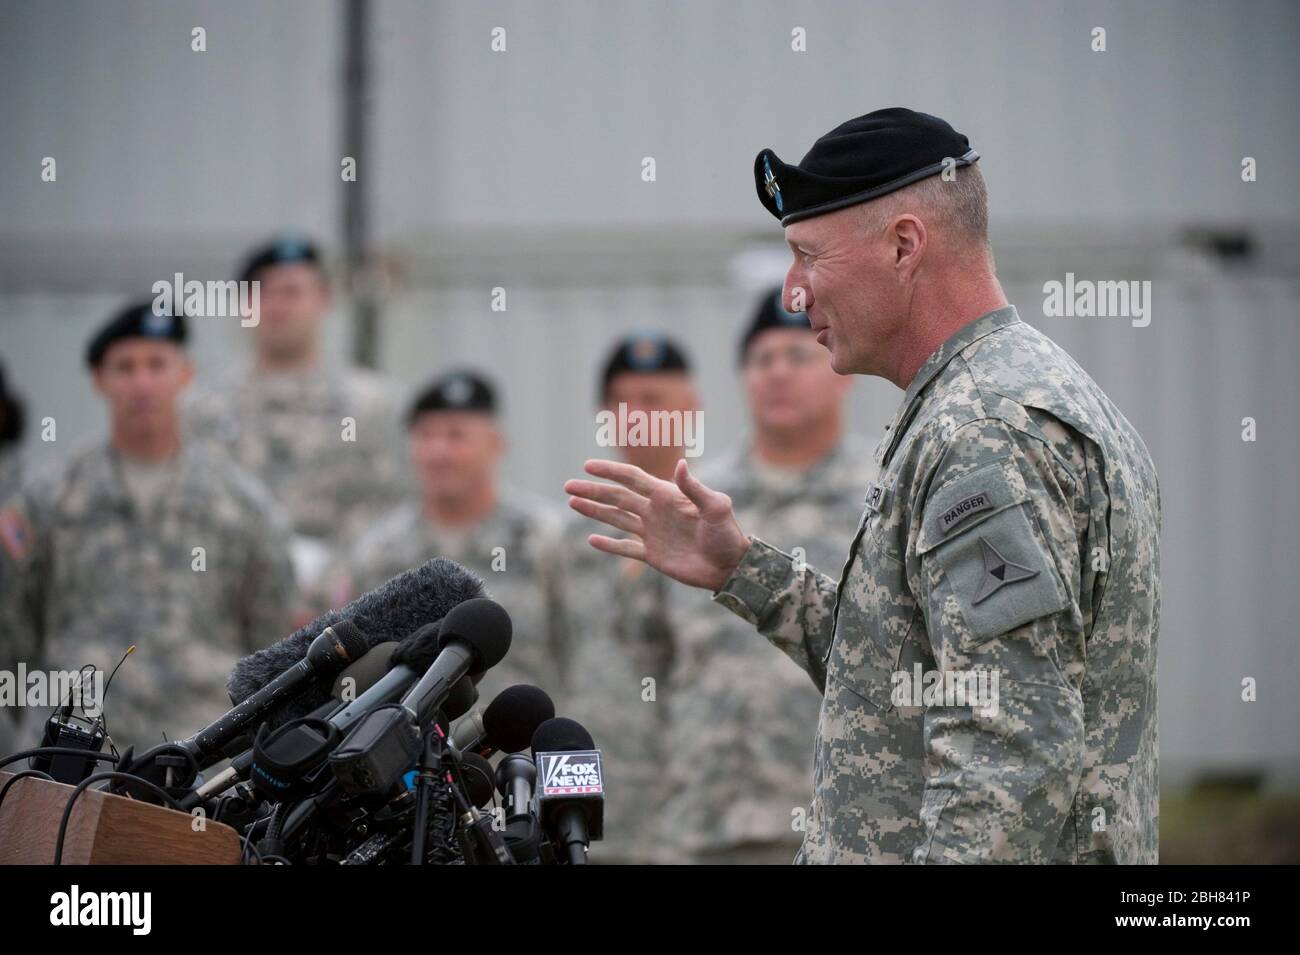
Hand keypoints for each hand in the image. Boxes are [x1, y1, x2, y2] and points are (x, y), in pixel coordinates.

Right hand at [564, 458, 751, 591]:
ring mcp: (652, 533)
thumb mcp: (715, 507)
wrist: (731, 567)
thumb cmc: (727, 534)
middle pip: (617, 497)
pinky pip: (625, 548)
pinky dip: (609, 545)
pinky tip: (591, 540)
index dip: (610, 472)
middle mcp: (655, 511)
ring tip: (572, 502)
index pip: (632, 479)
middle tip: (568, 486)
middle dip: (593, 490)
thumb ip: (695, 488)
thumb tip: (680, 464)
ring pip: (616, 519)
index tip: (588, 466)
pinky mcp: (653, 555)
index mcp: (667, 496)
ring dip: (595, 511)